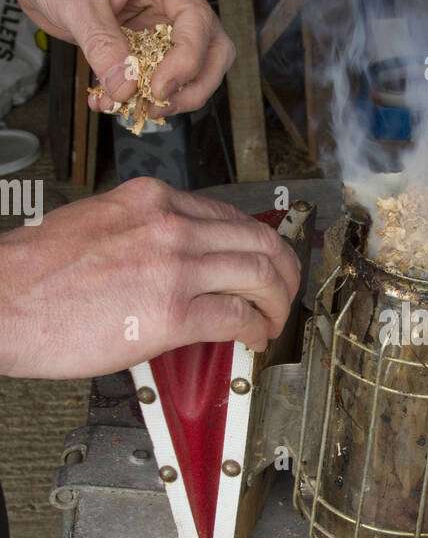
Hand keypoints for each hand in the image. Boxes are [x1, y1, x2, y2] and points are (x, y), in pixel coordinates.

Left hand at [0, 0, 234, 116]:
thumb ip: (103, 45)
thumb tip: (127, 88)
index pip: (196, 19)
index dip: (186, 60)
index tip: (159, 87)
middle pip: (210, 47)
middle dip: (192, 84)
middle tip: (159, 104)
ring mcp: (155, 17)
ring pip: (188, 66)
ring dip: (167, 95)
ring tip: (132, 106)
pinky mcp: (138, 37)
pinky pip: (151, 72)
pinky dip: (136, 93)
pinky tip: (109, 99)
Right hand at [0, 178, 300, 378]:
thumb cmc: (33, 272)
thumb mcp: (97, 223)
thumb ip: (143, 232)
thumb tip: (174, 258)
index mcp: (151, 198)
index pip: (229, 213)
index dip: (255, 242)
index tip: (260, 260)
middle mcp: (170, 223)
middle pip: (259, 238)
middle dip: (284, 268)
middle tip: (285, 290)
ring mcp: (174, 266)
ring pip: (261, 274)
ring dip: (278, 301)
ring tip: (275, 318)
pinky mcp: (172, 312)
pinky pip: (238, 317)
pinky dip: (257, 329)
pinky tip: (255, 338)